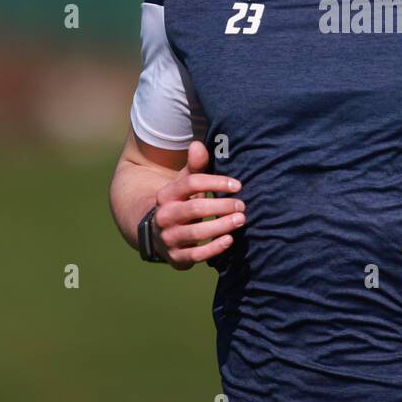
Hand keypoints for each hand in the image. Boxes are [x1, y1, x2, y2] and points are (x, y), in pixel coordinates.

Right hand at [152, 140, 244, 270]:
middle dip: (222, 206)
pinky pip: (196, 255)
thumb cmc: (181, 203)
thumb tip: (198, 145)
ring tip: (241, 220)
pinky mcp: (176, 257)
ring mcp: (168, 238)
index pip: (191, 183)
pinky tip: (230, 240)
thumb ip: (194, 166)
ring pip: (196, 233)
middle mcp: (164, 216)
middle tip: (243, 205)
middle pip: (195, 208)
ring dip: (221, 226)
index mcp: (166, 195)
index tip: (237, 185)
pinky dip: (214, 248)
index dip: (215, 182)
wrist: (158, 235)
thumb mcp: (184, 184)